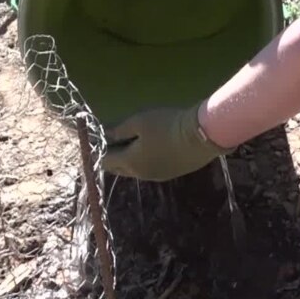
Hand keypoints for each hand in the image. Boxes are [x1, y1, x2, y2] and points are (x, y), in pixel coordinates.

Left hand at [100, 102, 232, 180]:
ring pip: (134, 170)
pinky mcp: (171, 174)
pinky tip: (152, 148)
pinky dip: (145, 161)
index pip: (105, 161)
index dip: (99, 151)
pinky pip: (149, 169)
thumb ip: (119, 130)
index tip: (98, 140)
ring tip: (133, 143)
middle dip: (112, 156)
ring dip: (129, 159)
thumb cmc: (167, 125)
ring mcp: (157, 176)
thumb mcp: (140, 122)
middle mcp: (140, 174)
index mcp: (130, 162)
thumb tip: (102, 135)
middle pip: (118, 169)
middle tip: (113, 141)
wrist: (202, 136)